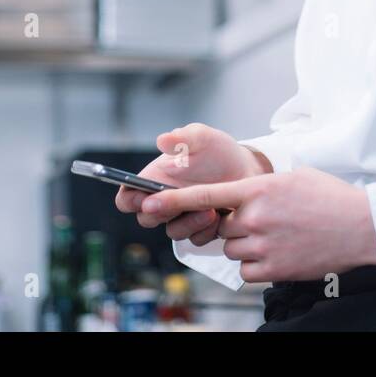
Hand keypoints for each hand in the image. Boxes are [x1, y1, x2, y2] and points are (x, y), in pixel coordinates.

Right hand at [115, 123, 269, 244]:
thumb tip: (163, 140)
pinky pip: (195, 239)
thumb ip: (183, 137)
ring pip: (173, 232)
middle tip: (174, 203)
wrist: (247, 168)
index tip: (141, 197)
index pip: (128, 197)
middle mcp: (166, 200)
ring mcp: (183, 217)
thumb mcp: (202, 137)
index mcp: (156, 178)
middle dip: (160, 212)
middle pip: (146, 217)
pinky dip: (205, 231)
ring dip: (188, 223)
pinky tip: (219, 217)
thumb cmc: (218, 151)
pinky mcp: (201, 228)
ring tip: (208, 210)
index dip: (129, 200)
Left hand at [140, 167, 375, 282]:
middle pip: (221, 228)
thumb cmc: (331, 197)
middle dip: (235, 226)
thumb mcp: (293, 176)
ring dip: (246, 246)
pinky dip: (255, 266)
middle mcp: (255, 216)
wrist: (361, 227)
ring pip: (232, 250)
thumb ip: (262, 184)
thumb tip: (243, 195)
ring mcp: (263, 244)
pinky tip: (278, 254)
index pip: (206, 195)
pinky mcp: (273, 268)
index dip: (174, 200)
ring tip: (278, 236)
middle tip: (266, 222)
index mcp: (258, 189)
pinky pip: (245, 271)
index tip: (149, 203)